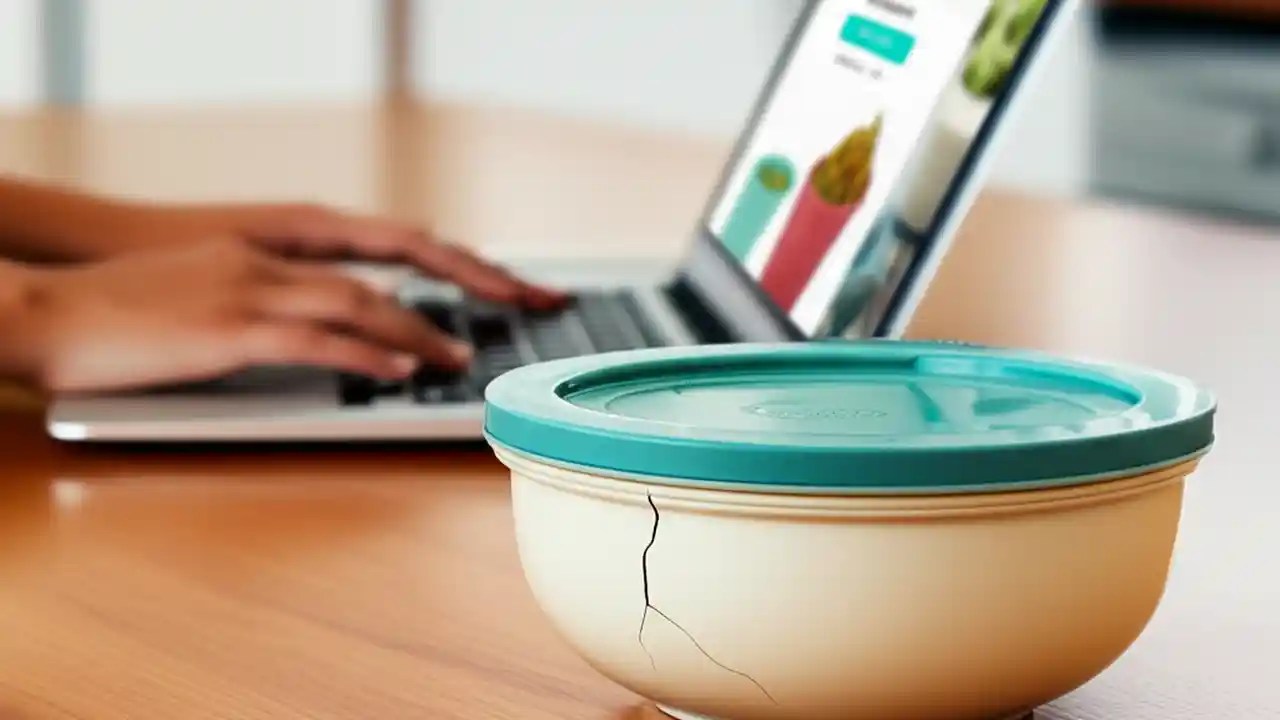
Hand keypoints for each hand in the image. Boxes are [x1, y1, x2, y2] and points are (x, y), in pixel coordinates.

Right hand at [6, 239, 474, 393]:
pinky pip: (315, 341)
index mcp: (247, 256)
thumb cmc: (104, 315)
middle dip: (423, 315)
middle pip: (363, 286)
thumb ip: (237, 306)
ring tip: (448, 361)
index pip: (341, 269)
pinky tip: (397, 370)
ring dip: (411, 335)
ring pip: (353, 307)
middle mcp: (256, 266)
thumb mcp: (184, 297)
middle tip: (460, 344)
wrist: (43, 311)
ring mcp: (243, 295)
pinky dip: (365, 354)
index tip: (433, 311)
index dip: (396, 290)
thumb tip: (280, 335)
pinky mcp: (227, 330)